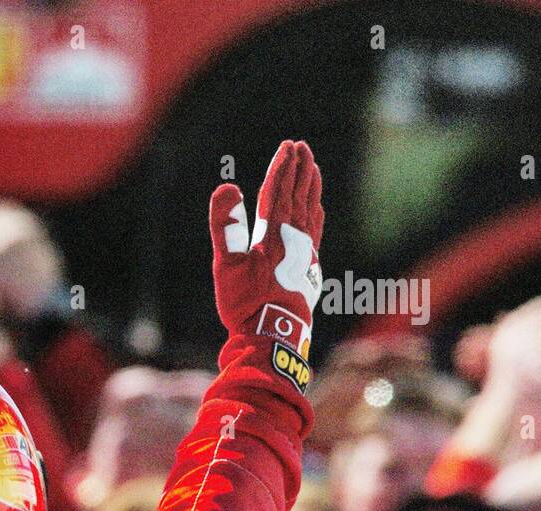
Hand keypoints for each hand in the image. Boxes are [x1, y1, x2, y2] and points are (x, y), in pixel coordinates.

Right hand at [207, 141, 323, 359]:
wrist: (274, 333)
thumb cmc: (246, 300)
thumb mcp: (226, 264)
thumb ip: (225, 225)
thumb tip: (226, 187)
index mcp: (273, 233)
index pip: (278, 192)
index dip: (281, 168)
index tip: (286, 147)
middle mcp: (294, 237)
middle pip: (298, 195)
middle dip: (299, 170)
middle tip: (302, 148)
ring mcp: (305, 251)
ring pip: (310, 209)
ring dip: (310, 187)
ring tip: (312, 168)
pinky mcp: (309, 265)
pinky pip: (315, 229)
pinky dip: (315, 212)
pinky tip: (316, 209)